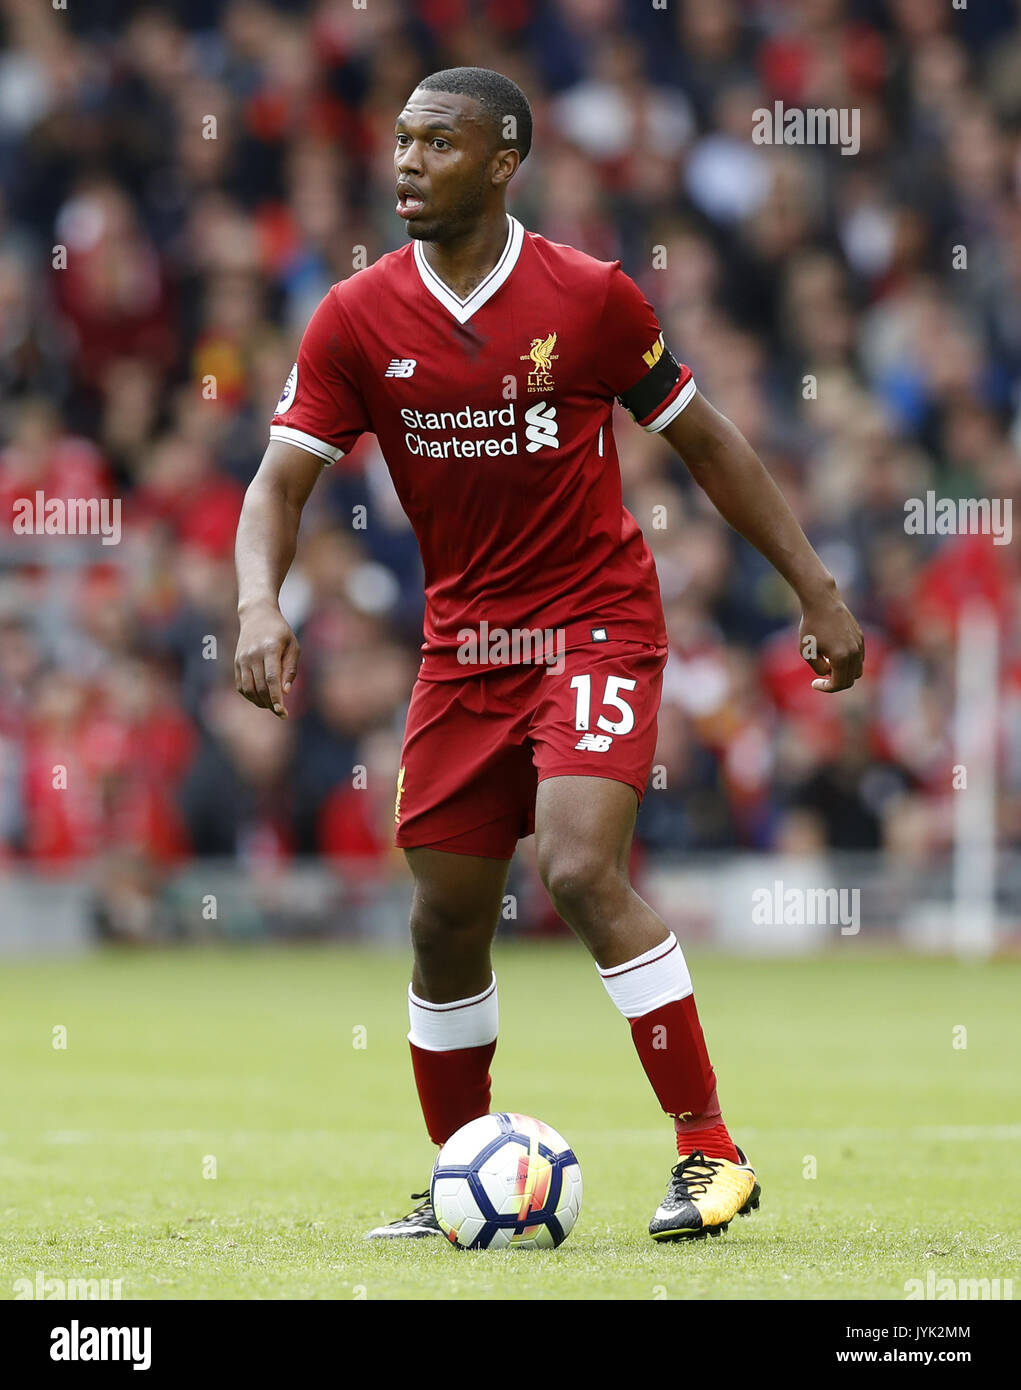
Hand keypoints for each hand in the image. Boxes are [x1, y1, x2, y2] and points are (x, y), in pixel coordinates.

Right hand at [234, 603, 300, 717]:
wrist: (257, 614)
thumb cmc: (280, 632)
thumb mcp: (293, 646)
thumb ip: (290, 669)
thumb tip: (285, 692)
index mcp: (269, 649)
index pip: (271, 679)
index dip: (276, 698)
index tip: (282, 712)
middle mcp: (253, 655)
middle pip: (260, 687)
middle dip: (270, 704)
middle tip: (281, 713)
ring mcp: (242, 659)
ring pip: (248, 689)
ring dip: (260, 702)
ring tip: (272, 706)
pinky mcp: (236, 662)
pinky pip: (241, 686)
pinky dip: (250, 696)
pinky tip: (260, 698)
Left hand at [798, 585, 863, 692]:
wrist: (822, 602)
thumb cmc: (811, 627)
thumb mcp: (807, 652)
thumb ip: (819, 668)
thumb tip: (830, 674)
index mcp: (841, 658)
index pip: (839, 684)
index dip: (826, 688)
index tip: (814, 683)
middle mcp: (854, 653)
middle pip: (850, 680)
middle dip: (836, 682)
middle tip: (822, 678)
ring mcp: (860, 644)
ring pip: (857, 670)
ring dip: (844, 672)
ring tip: (828, 664)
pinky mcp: (860, 637)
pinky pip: (859, 657)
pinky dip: (849, 662)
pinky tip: (835, 654)